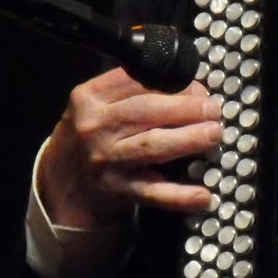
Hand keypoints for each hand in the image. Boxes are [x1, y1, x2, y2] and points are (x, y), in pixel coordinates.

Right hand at [38, 67, 219, 228]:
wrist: (63, 181)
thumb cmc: (91, 133)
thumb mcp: (97, 102)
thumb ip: (131, 87)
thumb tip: (187, 81)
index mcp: (91, 96)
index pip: (136, 81)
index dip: (173, 83)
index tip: (199, 88)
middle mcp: (95, 126)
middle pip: (146, 111)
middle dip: (185, 108)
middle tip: (214, 109)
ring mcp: (105, 159)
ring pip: (151, 146)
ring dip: (188, 139)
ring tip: (214, 134)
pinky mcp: (117, 189)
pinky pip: (153, 192)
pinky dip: (180, 196)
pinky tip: (203, 195)